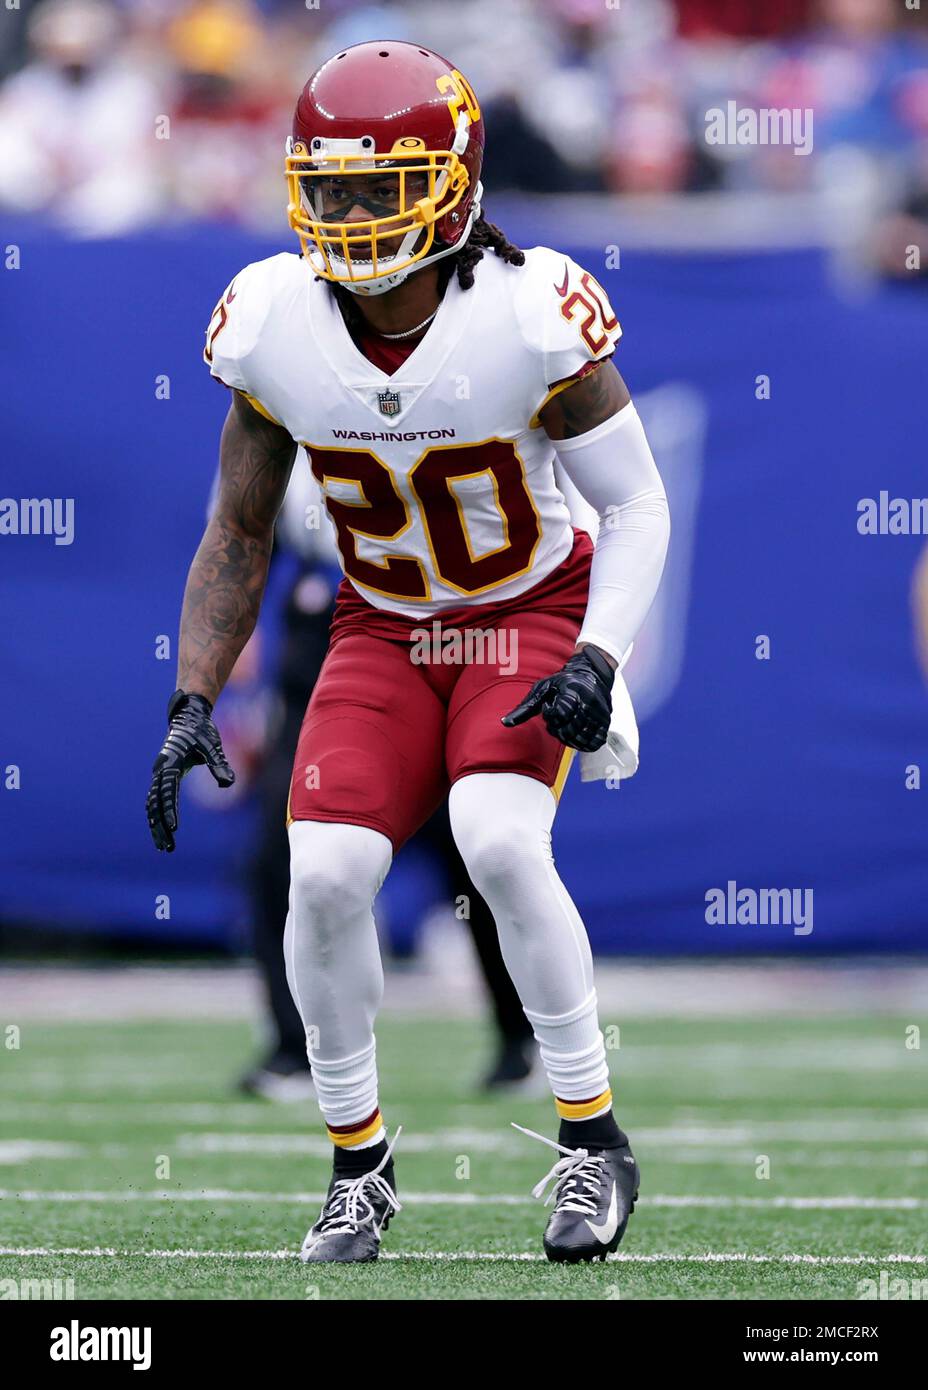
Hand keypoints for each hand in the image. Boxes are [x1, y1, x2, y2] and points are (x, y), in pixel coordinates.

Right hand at [147, 690, 234, 851]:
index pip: (168, 791)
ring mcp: (159, 774)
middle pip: (155, 803)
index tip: (174, 828)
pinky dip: (156, 816)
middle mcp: (160, 770)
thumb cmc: (201, 732)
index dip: (170, 810)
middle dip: (160, 826)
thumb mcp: (213, 745)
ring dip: (156, 825)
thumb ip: (219, 764)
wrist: (188, 718)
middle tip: (168, 847)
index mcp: (170, 762)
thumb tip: (228, 784)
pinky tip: (162, 832)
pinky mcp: (162, 777)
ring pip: (152, 804)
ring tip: (164, 847)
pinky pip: (155, 800)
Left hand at [501, 647, 614, 751]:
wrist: (591, 674)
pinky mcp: (606, 722)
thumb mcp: (542, 689)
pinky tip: (575, 735)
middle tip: (557, 721)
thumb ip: (525, 708)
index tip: (550, 708)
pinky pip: (594, 742)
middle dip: (558, 729)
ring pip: (582, 738)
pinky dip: (583, 744)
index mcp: (572, 690)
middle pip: (569, 730)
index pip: (560, 714)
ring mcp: (599, 713)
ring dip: (569, 739)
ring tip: (565, 727)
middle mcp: (589, 702)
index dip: (551, 716)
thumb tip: (505, 723)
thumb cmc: (562, 683)